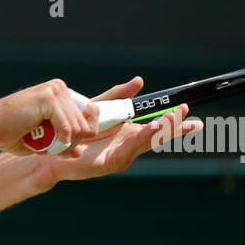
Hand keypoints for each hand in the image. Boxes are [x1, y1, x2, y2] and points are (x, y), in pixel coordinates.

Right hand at [0, 79, 101, 155]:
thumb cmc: (10, 134)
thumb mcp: (41, 140)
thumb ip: (61, 143)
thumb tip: (79, 151)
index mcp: (60, 95)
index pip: (90, 113)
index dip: (83, 134)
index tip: (66, 148)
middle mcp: (60, 88)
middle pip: (86, 122)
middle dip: (73, 143)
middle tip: (53, 151)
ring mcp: (55, 91)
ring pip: (78, 126)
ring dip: (64, 145)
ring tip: (45, 149)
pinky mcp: (48, 98)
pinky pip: (67, 127)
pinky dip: (59, 141)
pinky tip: (45, 146)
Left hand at [33, 77, 202, 187]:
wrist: (54, 150)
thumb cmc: (76, 131)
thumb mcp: (99, 108)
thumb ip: (119, 96)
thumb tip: (140, 81)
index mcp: (130, 133)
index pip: (158, 125)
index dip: (175, 119)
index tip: (190, 108)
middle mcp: (129, 145)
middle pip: (158, 135)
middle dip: (173, 124)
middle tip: (185, 112)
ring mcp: (122, 155)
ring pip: (146, 142)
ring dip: (160, 130)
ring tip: (170, 119)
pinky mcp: (112, 163)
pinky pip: (130, 149)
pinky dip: (142, 139)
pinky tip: (151, 129)